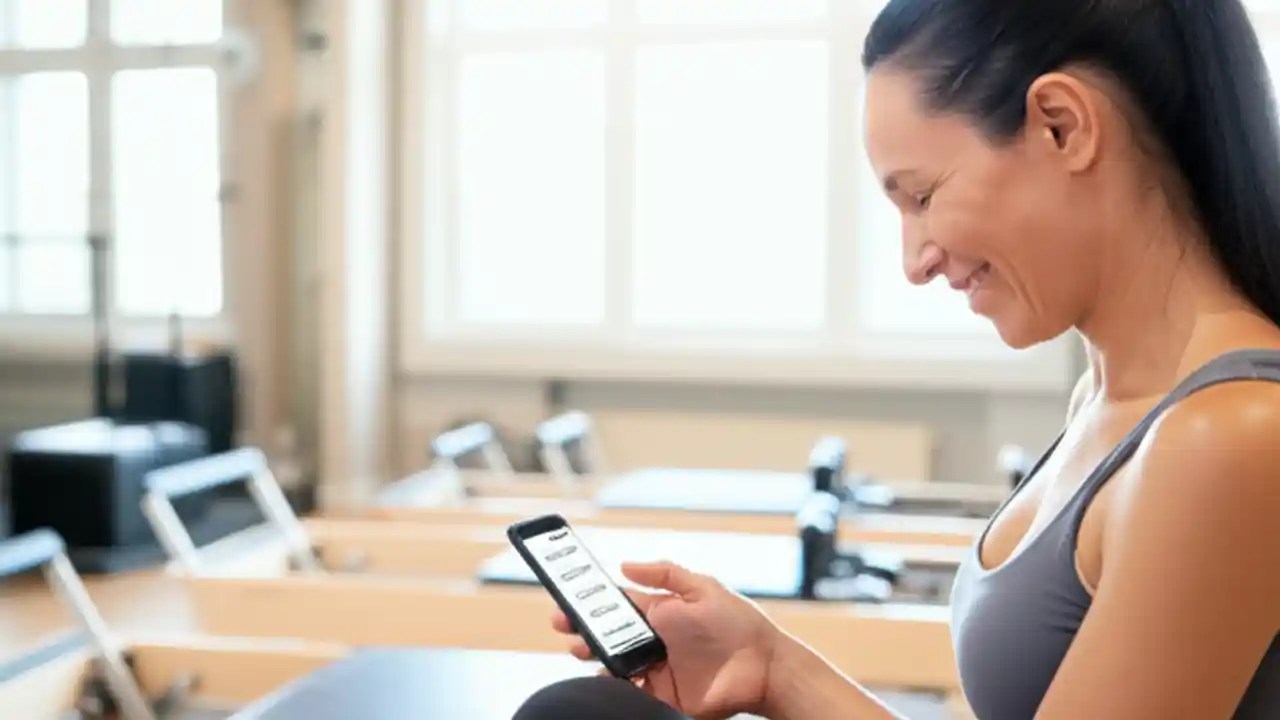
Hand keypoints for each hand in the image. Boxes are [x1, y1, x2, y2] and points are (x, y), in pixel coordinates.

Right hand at [552, 561, 782, 719]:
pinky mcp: (663, 698)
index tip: (567, 599)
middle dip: (583, 630)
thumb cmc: (739, 623)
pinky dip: (614, 689)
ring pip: (613, 666)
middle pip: (608, 636)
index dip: (592, 602)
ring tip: (580, 649)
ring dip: (594, 658)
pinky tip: (602, 679)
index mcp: (660, 613)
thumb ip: (665, 574)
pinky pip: (631, 695)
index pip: (617, 606)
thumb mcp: (704, 587)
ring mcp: (657, 671)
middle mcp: (654, 641)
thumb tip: (624, 564)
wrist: (765, 667)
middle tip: (564, 626)